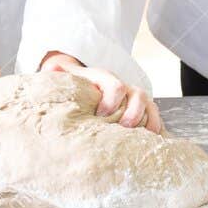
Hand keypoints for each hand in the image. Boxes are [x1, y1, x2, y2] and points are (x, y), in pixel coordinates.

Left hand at [40, 52, 162, 133]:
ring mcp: (135, 99)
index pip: (115, 85)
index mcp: (106, 79)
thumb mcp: (71, 78)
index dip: (111, 100)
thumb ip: (62, 73)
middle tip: (122, 126)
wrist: (90, 82)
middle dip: (133, 113)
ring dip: (147, 121)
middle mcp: (124, 87)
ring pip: (150, 105)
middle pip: (138, 95)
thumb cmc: (79, 85)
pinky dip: (155, 128)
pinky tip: (150, 140)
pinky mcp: (142, 111)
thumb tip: (52, 67)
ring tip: (138, 137)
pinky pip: (155, 117)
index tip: (101, 114)